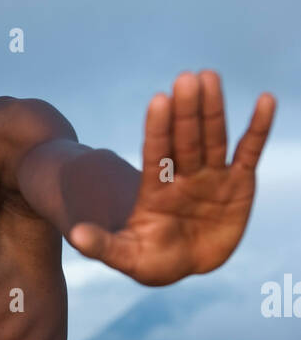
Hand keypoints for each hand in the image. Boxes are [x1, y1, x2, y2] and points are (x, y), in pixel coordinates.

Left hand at [69, 71, 275, 284]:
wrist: (184, 262)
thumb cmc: (152, 259)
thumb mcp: (126, 256)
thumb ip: (103, 245)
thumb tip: (75, 235)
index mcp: (156, 190)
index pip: (157, 155)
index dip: (158, 129)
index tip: (158, 100)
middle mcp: (184, 176)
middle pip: (185, 139)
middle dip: (186, 111)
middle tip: (186, 79)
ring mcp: (211, 176)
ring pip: (213, 138)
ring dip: (212, 110)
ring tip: (209, 77)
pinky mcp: (239, 182)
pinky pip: (249, 151)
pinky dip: (258, 127)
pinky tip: (265, 100)